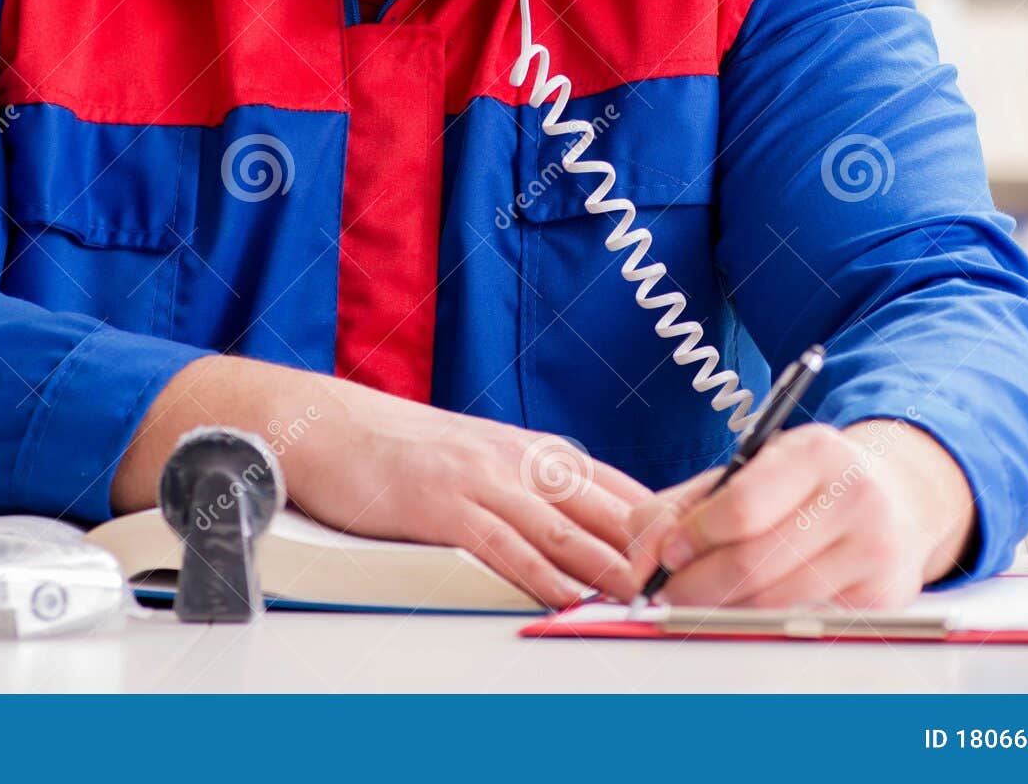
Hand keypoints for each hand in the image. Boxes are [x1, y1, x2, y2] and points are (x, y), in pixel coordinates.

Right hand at [113, 355, 653, 607]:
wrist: (328, 427)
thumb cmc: (399, 452)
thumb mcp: (479, 461)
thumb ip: (529, 492)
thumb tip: (583, 534)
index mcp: (530, 450)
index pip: (616, 487)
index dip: (662, 524)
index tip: (700, 555)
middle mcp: (516, 458)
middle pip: (603, 507)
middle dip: (651, 551)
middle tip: (691, 586)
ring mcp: (481, 478)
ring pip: (564, 528)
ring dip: (610, 569)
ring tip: (649, 601)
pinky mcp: (444, 504)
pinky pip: (505, 545)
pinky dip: (541, 575)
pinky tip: (566, 598)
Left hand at [624, 419, 976, 609]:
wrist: (896, 497)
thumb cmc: (806, 482)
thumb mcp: (751, 468)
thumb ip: (688, 502)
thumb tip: (642, 552)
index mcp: (816, 452)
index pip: (743, 506)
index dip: (694, 537)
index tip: (665, 555)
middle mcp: (855, 498)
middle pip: (755, 562)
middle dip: (695, 584)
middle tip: (665, 592)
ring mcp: (875, 551)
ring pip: (775, 601)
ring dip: (722, 609)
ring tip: (696, 602)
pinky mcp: (883, 598)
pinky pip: (802, 620)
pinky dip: (760, 620)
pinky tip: (742, 609)